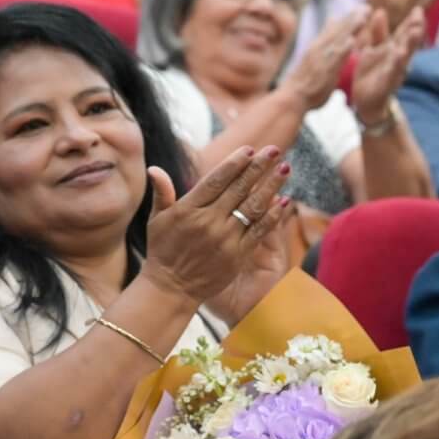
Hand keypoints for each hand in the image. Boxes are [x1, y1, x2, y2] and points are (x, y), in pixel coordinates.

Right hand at [140, 147, 294, 303]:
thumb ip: (162, 193)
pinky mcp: (236, 255)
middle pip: (238, 189)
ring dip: (270, 186)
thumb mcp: (156, 220)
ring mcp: (224, 239)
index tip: (249, 149)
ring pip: (252, 207)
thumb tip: (155, 169)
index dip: (234, 164)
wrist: (170, 288)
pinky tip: (284, 201)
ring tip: (284, 169)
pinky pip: (258, 231)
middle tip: (273, 150)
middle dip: (258, 167)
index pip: (215, 180)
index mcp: (188, 210)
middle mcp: (207, 222)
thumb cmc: (162, 251)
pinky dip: (272, 215)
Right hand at [281, 7, 366, 110]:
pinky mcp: (322, 71)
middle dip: (352, 18)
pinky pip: (333, 60)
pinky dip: (342, 50)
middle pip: (338, 30)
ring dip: (350, 28)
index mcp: (317, 47)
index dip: (347, 18)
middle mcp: (318, 49)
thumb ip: (321, 45)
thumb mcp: (311, 59)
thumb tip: (326, 32)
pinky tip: (352, 41)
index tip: (360, 9)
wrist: (291, 99)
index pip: (334, 29)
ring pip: (337, 40)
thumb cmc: (303, 82)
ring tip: (363, 16)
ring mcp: (320, 59)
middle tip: (366, 7)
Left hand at [351, 8, 421, 122]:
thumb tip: (380, 11)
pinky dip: (396, 63)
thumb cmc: (372, 72)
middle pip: (408, 42)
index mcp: (393, 48)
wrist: (366, 101)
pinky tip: (400, 54)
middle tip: (420, 16)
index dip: (411, 21)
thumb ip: (378, 32)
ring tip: (415, 32)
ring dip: (410, 44)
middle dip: (415, 29)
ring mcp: (394, 70)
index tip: (418, 9)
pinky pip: (392, 71)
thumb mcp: (372, 49)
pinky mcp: (387, 82)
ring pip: (404, 55)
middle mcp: (397, 58)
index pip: (404, 32)